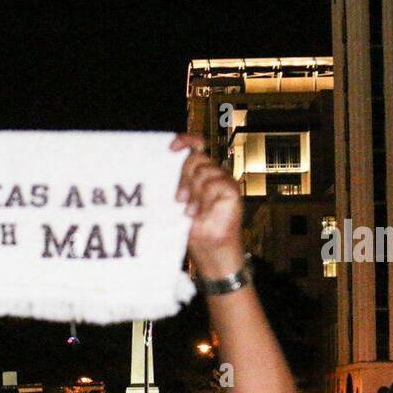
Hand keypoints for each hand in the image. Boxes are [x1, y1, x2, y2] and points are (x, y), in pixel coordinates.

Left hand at [170, 134, 242, 276]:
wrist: (210, 251)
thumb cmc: (193, 230)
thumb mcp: (177, 204)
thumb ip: (176, 186)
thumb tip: (160, 170)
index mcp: (199, 175)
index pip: (196, 147)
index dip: (185, 141)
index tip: (171, 147)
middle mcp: (213, 174)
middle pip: (195, 159)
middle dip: (184, 178)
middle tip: (180, 200)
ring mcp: (224, 181)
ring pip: (204, 171)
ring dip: (194, 192)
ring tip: (192, 212)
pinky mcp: (232, 190)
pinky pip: (216, 183)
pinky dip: (206, 198)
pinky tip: (201, 212)